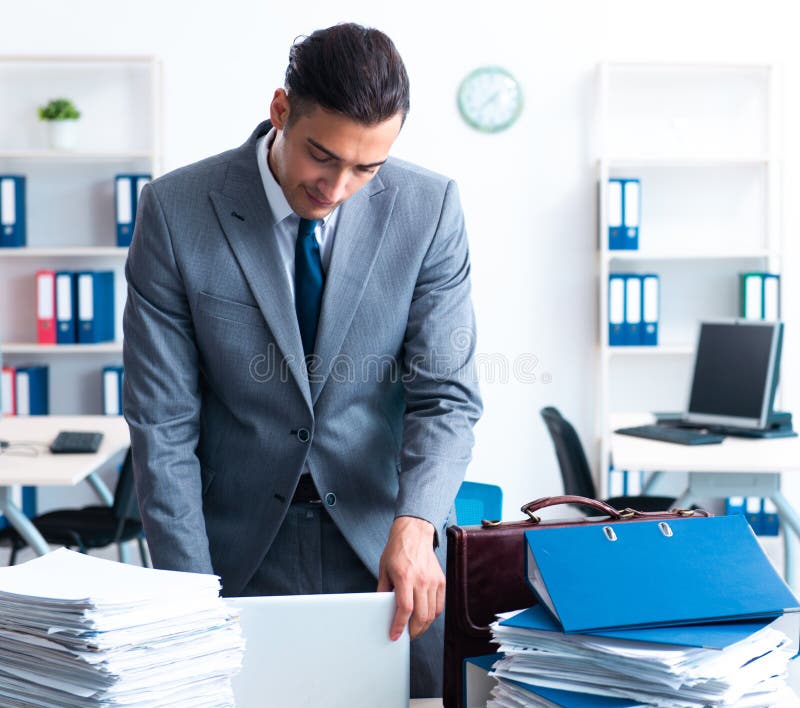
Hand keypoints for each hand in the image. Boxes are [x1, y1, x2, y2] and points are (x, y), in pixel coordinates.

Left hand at [377, 516, 444, 640]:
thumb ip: (383, 590)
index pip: (405, 609)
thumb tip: (381, 609)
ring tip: (415, 628)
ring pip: (432, 613)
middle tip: (406, 635)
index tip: (395, 635)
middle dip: (413, 631)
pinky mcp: (441, 580)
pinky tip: (426, 617)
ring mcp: (433, 580)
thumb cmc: (397, 550)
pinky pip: (439, 605)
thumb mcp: (384, 570)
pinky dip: (433, 615)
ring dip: (423, 626)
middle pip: (421, 615)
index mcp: (405, 577)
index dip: (400, 626)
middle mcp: (421, 580)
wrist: (414, 533)